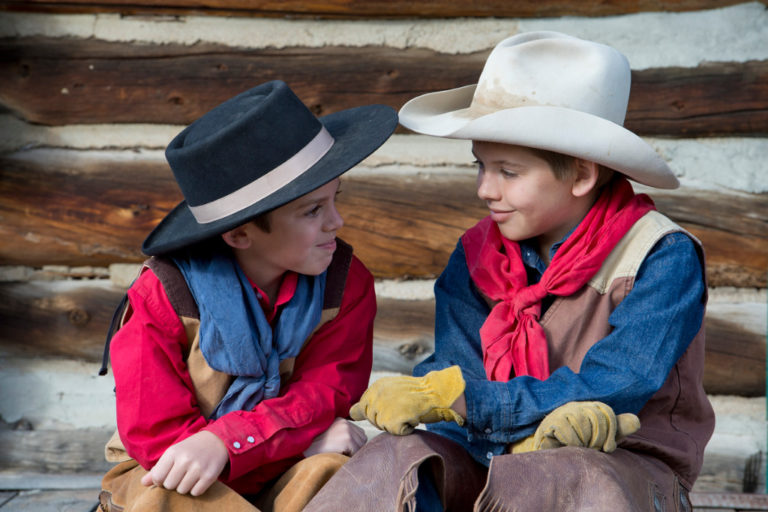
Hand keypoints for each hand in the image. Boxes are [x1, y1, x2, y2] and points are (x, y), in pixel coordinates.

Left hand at [140, 430, 228, 495]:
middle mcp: (185, 460)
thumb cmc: (191, 448)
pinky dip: (196, 488)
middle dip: (173, 483)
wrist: (217, 440)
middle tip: (181, 474)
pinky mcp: (210, 476)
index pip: (157, 477)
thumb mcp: (173, 453)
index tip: (167, 475)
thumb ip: (158, 468)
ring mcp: (198, 468)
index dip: (160, 480)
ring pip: (182, 490)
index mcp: (173, 453)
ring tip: (190, 475)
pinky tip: (199, 478)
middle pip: (169, 485)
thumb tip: (143, 483)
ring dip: (185, 486)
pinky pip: (196, 492)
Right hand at [303, 417, 367, 457]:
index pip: (359, 433)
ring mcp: (346, 430)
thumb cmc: (312, 448)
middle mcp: (345, 422)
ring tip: (338, 454)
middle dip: (355, 448)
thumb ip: (340, 435)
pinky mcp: (347, 439)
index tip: (343, 450)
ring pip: (361, 446)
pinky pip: (356, 452)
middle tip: (340, 453)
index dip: (353, 444)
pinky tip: (337, 455)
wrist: (301, 450)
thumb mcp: (327, 436)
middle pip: (362, 439)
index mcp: (340, 420)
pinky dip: (349, 457)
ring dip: (352, 453)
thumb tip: (357, 446)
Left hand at [349, 366, 464, 434]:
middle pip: (373, 419)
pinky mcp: (391, 421)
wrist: (436, 392)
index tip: (386, 412)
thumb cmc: (419, 391)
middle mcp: (376, 396)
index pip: (362, 406)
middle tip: (403, 410)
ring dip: (396, 424)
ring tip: (409, 412)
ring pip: (384, 427)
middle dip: (386, 420)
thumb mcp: (393, 388)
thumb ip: (375, 398)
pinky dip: (406, 429)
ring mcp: (382, 409)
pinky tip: (413, 418)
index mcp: (376, 387)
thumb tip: (352, 413)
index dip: (373, 413)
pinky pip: (396, 432)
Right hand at [511, 401, 639, 453]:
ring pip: (582, 423)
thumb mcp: (602, 438)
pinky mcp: (551, 423)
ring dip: (583, 442)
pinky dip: (571, 442)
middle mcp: (577, 406)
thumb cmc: (579, 447)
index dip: (611, 432)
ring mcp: (562, 412)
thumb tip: (636, 421)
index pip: (606, 412)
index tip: (608, 448)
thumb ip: (617, 429)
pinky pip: (567, 430)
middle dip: (597, 439)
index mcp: (590, 408)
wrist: (550, 454)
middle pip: (596, 417)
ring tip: (579, 448)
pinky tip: (567, 447)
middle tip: (591, 449)